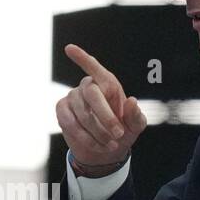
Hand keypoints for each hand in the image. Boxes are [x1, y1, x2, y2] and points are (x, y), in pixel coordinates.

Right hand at [56, 44, 146, 173]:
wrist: (106, 151)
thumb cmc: (122, 132)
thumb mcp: (135, 126)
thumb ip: (136, 115)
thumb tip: (132, 101)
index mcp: (107, 83)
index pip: (94, 66)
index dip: (82, 58)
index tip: (69, 48)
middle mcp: (88, 87)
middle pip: (92, 94)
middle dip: (106, 116)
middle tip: (118, 134)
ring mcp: (73, 98)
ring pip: (82, 113)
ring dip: (98, 132)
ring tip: (110, 144)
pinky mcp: (62, 112)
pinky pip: (70, 124)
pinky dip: (85, 138)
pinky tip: (96, 145)